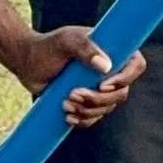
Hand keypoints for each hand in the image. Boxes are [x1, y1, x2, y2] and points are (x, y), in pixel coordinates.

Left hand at [16, 24, 146, 129]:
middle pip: (121, 93)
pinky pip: (93, 118)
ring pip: (107, 108)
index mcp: (112, 51)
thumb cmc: (48, 47)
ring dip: (87, 111)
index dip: (125, 78)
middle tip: (73, 94)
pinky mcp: (87, 103)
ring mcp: (99, 88)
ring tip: (65, 103)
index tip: (103, 85)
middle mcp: (110, 71)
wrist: (27, 63)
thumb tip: (106, 66)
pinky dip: (82, 120)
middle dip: (98, 99)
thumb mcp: (65, 41)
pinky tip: (67, 117)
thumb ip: (84, 47)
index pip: (135, 65)